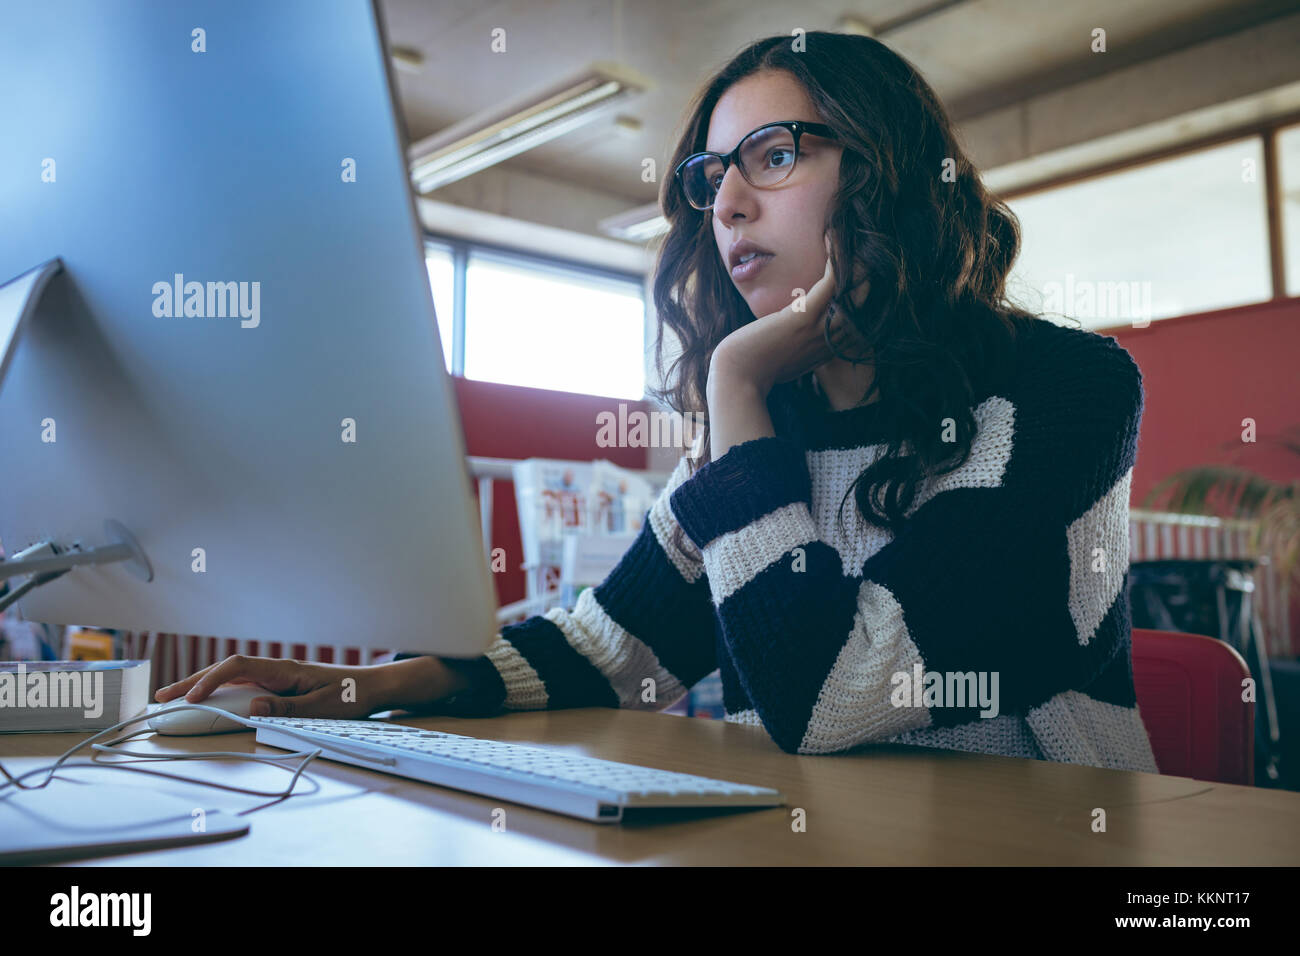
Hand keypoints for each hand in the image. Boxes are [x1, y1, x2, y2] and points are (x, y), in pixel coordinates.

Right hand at [154, 654, 465, 718]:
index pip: (237, 667)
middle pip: (225, 670)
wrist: (372, 687)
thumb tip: (253, 708)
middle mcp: (275, 669)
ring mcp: (275, 676)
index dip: (211, 680)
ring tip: (172, 700)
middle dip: (192, 682)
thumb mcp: (322, 707)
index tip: (192, 698)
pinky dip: (218, 691)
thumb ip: (287, 708)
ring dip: (201, 686)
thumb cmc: (351, 696)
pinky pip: (241, 684)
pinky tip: (204, 701)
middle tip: (161, 698)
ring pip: (229, 677)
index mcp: (284, 669)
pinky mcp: (277, 684)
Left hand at [709, 235, 868, 397]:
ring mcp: (821, 328)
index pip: (859, 313)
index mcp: (829, 346)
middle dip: (867, 266)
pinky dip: (836, 255)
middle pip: (865, 298)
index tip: (858, 260)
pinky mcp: (804, 317)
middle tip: (862, 237)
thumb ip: (794, 344)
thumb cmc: (752, 369)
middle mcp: (832, 338)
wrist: (737, 378)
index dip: (862, 286)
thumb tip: (788, 332)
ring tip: (848, 228)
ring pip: (855, 287)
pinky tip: (833, 233)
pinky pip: (833, 280)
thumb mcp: (782, 357)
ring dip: (854, 254)